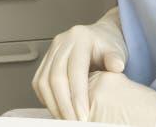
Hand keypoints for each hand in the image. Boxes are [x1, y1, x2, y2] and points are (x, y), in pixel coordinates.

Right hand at [32, 6, 126, 120]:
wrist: (98, 37)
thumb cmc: (107, 45)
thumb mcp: (117, 49)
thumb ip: (115, 58)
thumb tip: (116, 66)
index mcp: (79, 38)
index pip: (74, 70)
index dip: (77, 95)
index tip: (83, 116)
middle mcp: (61, 43)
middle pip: (55, 77)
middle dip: (64, 105)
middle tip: (74, 123)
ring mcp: (51, 51)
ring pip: (42, 81)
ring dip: (53, 104)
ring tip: (66, 120)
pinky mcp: (45, 61)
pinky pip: (38, 82)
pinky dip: (46, 99)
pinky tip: (58, 110)